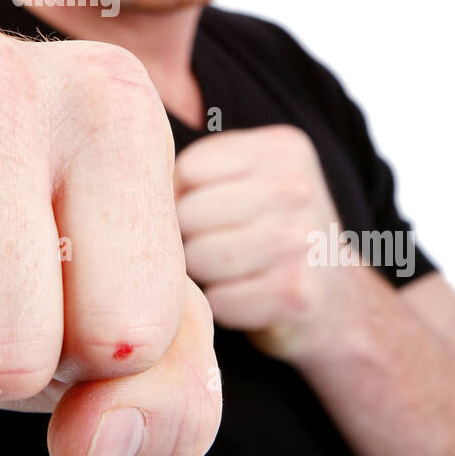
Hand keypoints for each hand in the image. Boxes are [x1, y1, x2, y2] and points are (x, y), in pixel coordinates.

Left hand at [173, 124, 347, 362]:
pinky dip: (223, 307)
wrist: (336, 302)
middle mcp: (298, 186)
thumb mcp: (246, 181)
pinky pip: (219, 301)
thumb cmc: (267, 234)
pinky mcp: (298, 293)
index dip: (180, 197)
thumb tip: (119, 183)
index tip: (205, 212)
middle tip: (216, 248)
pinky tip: (247, 298)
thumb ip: (194, 170)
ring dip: (203, 274)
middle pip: (189, 214)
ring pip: (199, 257)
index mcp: (282, 148)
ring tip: (229, 271)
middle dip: (188, 239)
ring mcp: (303, 240)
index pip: (188, 169)